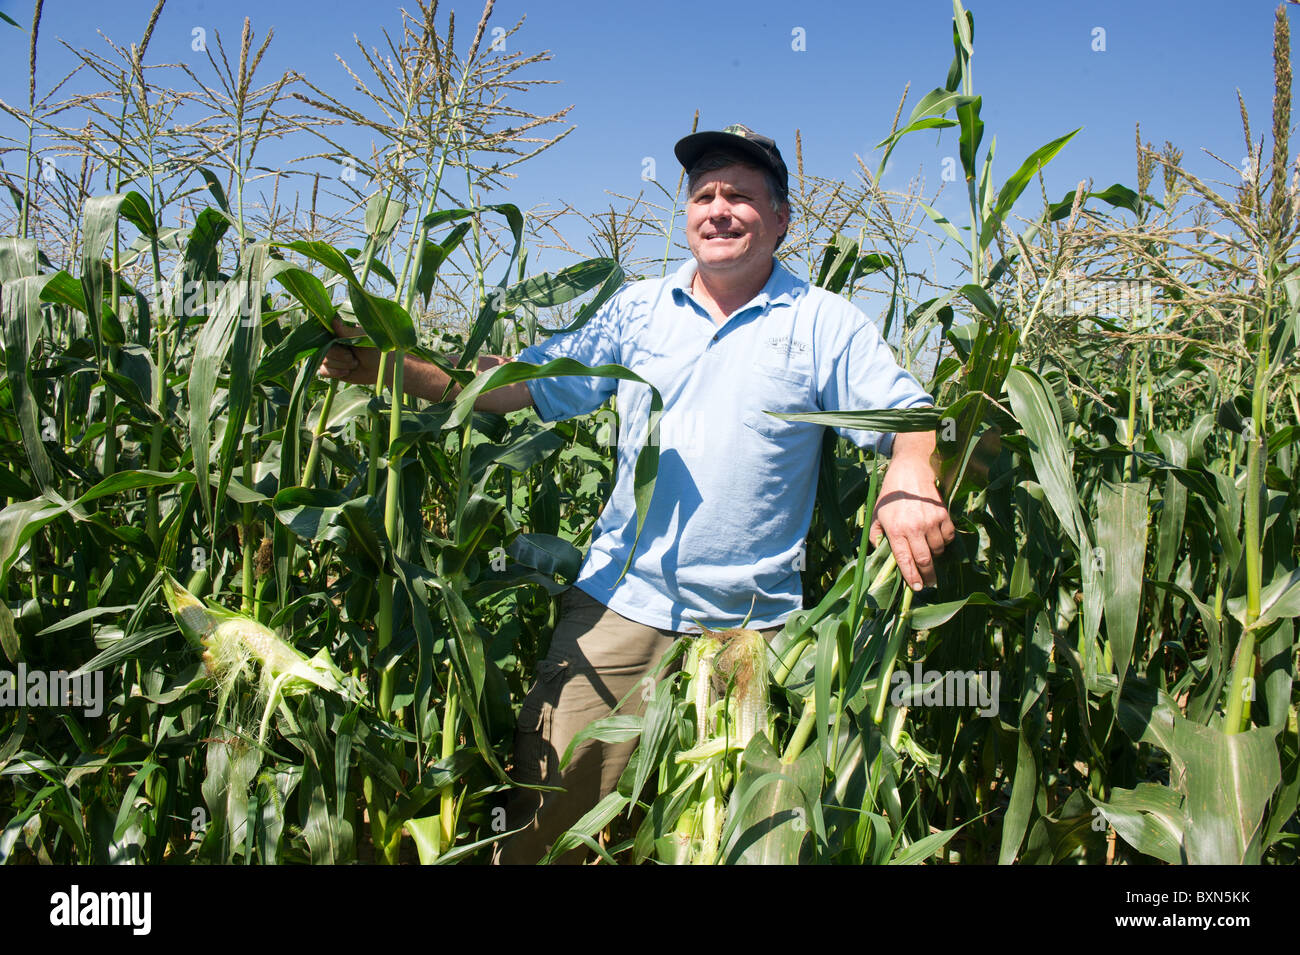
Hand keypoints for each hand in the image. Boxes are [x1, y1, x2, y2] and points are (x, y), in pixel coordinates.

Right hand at [321, 317, 384, 385]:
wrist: (378, 369)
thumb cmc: (373, 351)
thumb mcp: (362, 339)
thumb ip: (348, 332)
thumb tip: (334, 320)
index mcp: (338, 330)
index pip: (324, 331)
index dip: (332, 341)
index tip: (344, 345)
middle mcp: (330, 341)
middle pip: (324, 348)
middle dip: (340, 356)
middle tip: (354, 356)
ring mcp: (329, 354)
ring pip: (324, 361)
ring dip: (342, 365)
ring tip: (354, 363)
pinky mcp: (329, 368)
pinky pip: (323, 371)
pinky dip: (336, 373)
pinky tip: (347, 371)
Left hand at [868, 432, 955, 591]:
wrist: (910, 469)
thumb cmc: (890, 494)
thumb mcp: (876, 514)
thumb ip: (875, 535)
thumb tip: (880, 553)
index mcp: (895, 530)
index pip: (905, 560)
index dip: (911, 577)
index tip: (916, 588)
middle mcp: (914, 528)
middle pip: (925, 560)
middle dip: (928, 575)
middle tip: (929, 583)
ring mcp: (931, 521)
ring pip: (938, 549)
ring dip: (935, 555)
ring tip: (930, 554)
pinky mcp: (943, 514)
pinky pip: (948, 536)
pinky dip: (945, 541)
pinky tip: (938, 538)